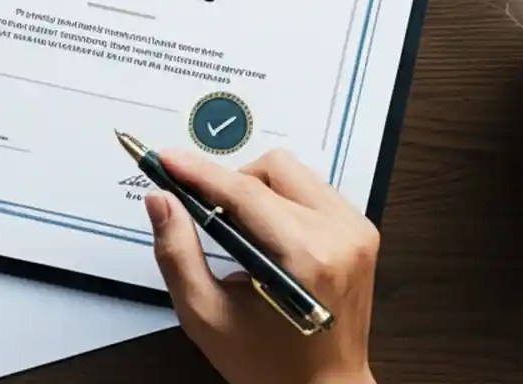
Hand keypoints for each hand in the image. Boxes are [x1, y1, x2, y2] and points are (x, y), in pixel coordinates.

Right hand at [146, 149, 379, 383]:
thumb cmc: (268, 364)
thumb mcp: (206, 316)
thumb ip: (177, 253)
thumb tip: (160, 201)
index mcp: (307, 258)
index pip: (245, 193)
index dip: (199, 172)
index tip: (166, 159)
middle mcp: (340, 235)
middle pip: (272, 169)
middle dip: (231, 183)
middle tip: (209, 215)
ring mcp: (356, 231)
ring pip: (294, 172)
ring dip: (258, 189)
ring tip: (241, 230)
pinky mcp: (362, 231)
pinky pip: (314, 189)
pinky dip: (284, 200)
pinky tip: (270, 234)